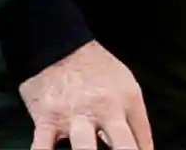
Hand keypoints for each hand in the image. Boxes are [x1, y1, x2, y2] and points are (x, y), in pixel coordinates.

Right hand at [19, 40, 153, 149]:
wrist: (59, 45)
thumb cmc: (96, 67)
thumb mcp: (125, 84)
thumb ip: (131, 118)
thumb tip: (139, 148)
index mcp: (126, 101)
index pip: (142, 139)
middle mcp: (104, 109)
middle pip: (123, 147)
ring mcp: (74, 116)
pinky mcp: (47, 120)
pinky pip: (43, 149)